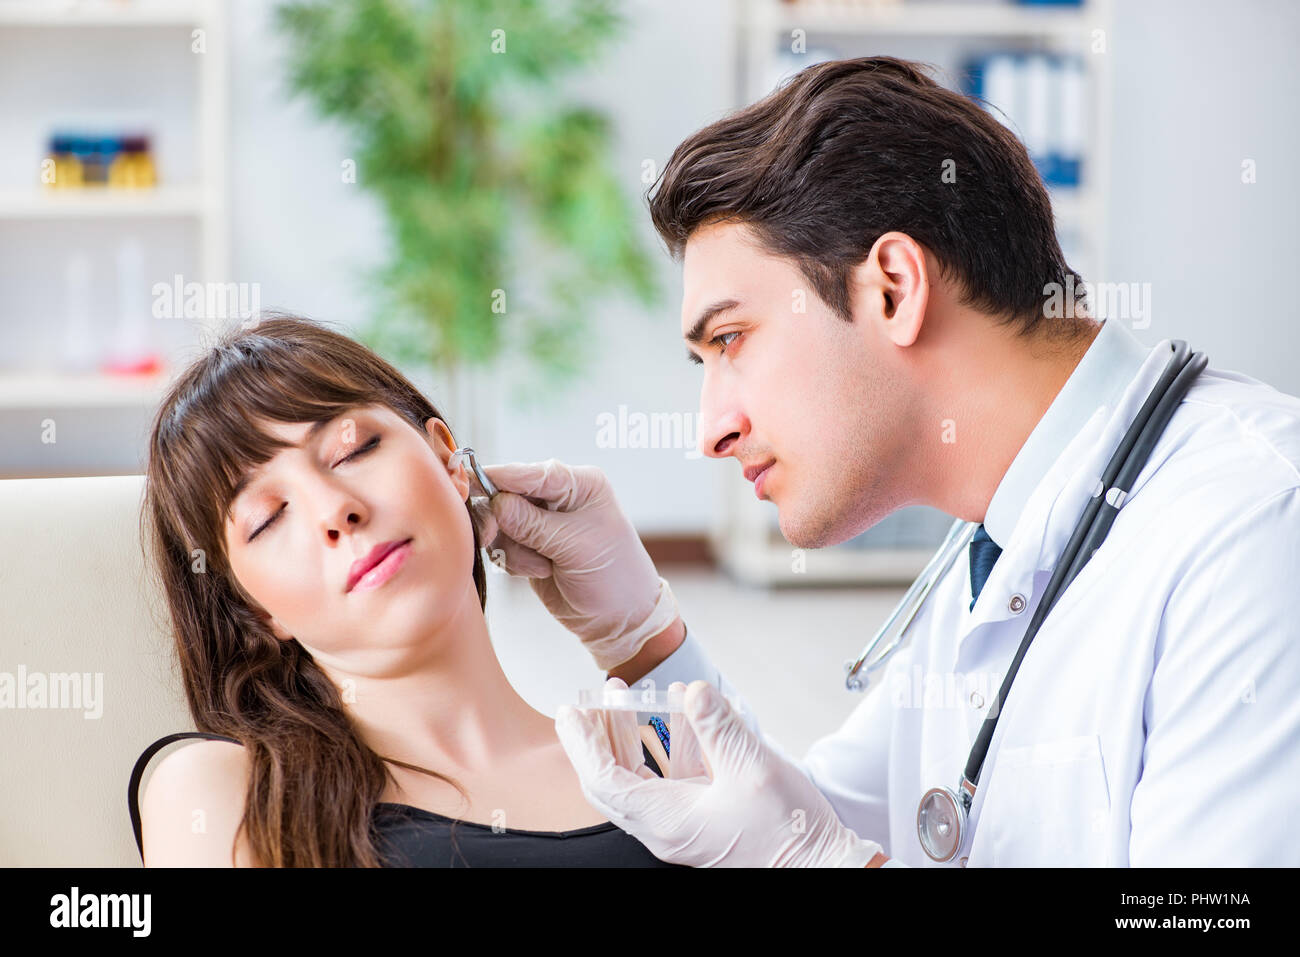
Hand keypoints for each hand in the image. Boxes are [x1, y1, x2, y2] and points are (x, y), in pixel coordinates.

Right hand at [480, 459, 679, 671]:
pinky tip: (539, 572)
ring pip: (499, 521)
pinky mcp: (529, 546)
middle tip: (491, 538)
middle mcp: (559, 498)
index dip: (498, 478)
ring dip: (512, 547)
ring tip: (541, 567)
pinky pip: (502, 544)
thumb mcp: (576, 546)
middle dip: (499, 518)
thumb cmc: (613, 577)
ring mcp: (541, 522)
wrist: (619, 619)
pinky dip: (512, 560)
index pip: (531, 473)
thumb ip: (532, 524)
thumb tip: (495, 503)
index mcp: (580, 484)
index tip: (469, 486)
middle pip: (506, 493)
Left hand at [555, 677, 884, 866]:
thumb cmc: (790, 833)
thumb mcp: (752, 768)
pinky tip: (682, 714)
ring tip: (629, 697)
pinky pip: (672, 780)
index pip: (604, 779)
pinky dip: (668, 746)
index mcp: (666, 822)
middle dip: (600, 735)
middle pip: (615, 779)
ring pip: (642, 778)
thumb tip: (694, 692)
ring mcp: (685, 824)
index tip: (569, 712)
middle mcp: (667, 827)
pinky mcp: (704, 819)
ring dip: (632, 737)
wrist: (824, 866)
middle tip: (594, 698)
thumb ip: (718, 725)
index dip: (582, 743)